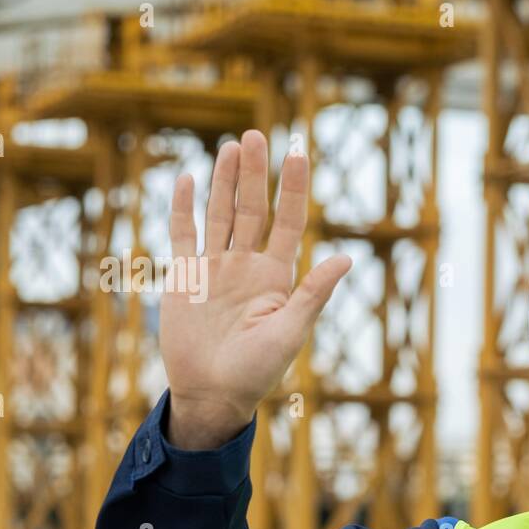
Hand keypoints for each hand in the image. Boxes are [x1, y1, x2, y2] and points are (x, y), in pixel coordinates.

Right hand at [160, 129, 351, 448]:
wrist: (212, 393)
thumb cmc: (258, 371)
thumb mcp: (290, 331)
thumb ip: (314, 293)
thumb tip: (346, 257)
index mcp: (277, 276)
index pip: (289, 221)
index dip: (294, 188)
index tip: (299, 153)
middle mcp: (248, 265)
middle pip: (253, 208)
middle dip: (256, 173)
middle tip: (258, 134)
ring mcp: (216, 268)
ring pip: (221, 214)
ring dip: (225, 181)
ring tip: (232, 146)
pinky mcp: (184, 277)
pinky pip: (183, 235)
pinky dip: (184, 208)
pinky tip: (187, 179)